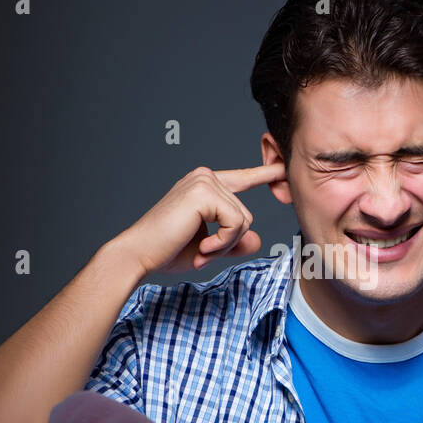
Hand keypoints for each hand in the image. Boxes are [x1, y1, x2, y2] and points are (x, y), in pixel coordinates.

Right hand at [115, 163, 285, 275]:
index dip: (265, 175)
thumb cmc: (167, 251)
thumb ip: (234, 242)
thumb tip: (258, 240)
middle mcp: (205, 177)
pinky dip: (222, 242)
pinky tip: (202, 247)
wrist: (139, 255)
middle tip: (203, 251)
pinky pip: (236, 223)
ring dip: (225, 243)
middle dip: (229, 241)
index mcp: (205, 185)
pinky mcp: (204, 193)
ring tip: (200, 250)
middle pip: (246, 215)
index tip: (284, 168)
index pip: (242, 179)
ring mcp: (204, 182)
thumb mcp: (210, 248)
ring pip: (243, 221)